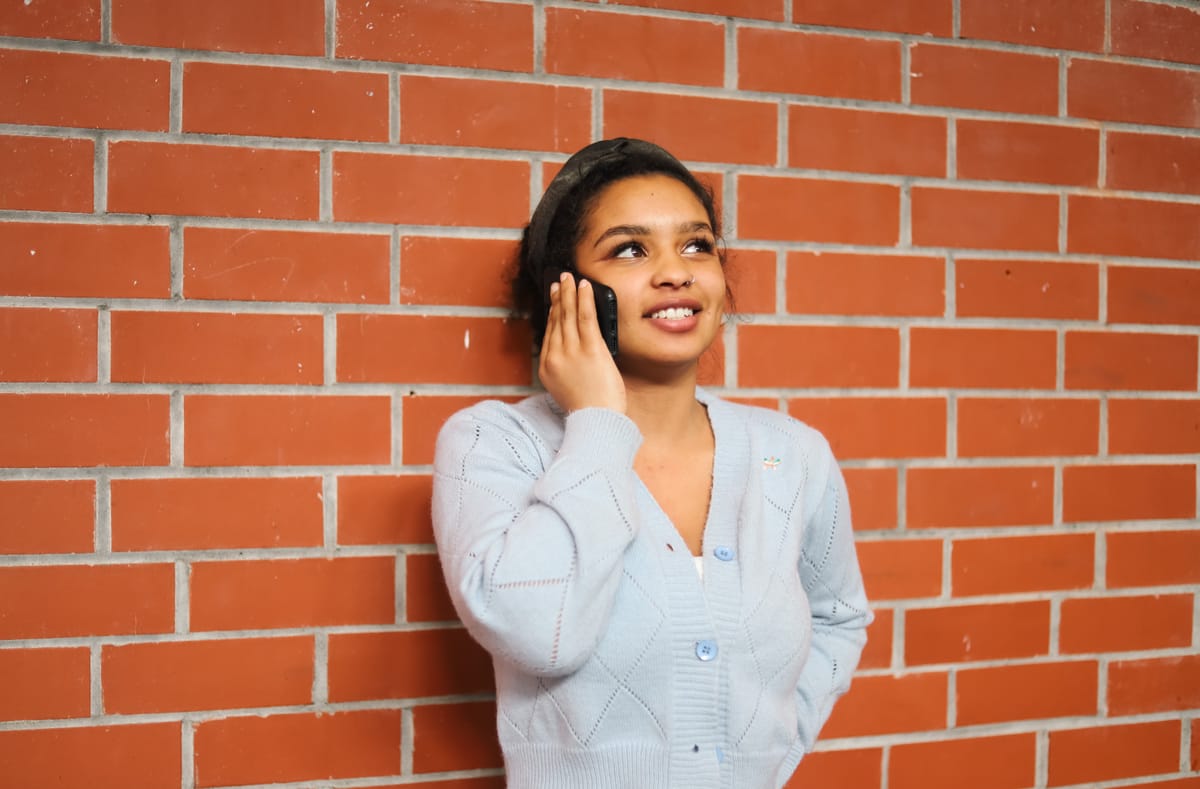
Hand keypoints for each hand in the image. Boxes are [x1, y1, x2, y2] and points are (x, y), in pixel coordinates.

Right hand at [539, 273, 625, 413]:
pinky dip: (584, 300)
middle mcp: (555, 357)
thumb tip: (575, 355)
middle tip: (559, 282)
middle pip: (556, 321)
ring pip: (568, 315)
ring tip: (570, 278)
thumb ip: (567, 371)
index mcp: (547, 368)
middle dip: (558, 298)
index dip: (553, 314)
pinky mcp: (591, 350)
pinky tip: (584, 287)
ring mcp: (571, 352)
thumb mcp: (568, 390)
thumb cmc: (590, 411)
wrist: (598, 421)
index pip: (550, 334)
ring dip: (569, 293)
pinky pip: (585, 318)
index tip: (555, 301)